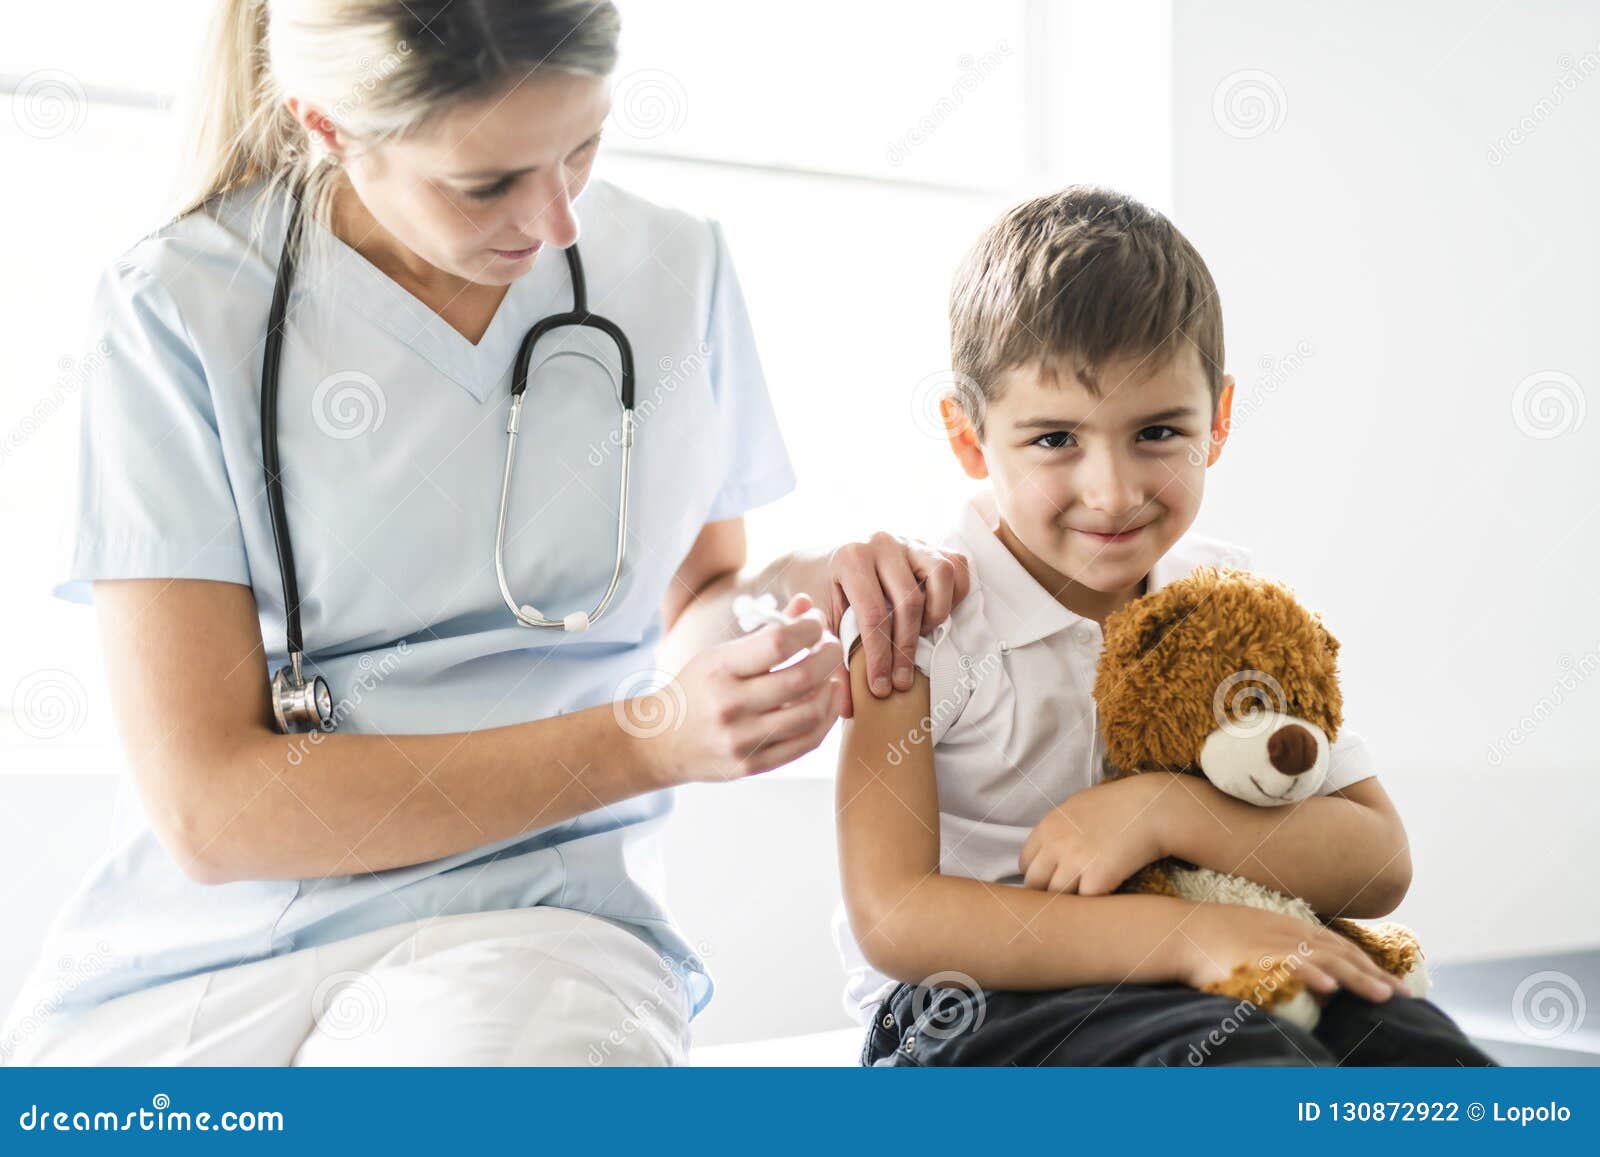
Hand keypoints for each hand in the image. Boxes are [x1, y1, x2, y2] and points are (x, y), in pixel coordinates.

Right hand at [638, 594, 844, 784]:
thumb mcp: (719, 655)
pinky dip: (825, 719)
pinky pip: (806, 743)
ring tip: (832, 675)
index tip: (817, 623)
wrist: (660, 742)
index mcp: (718, 669)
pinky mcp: (753, 765)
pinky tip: (827, 702)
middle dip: (829, 656)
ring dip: (831, 689)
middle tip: (832, 646)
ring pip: (810, 713)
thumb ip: (766, 632)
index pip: (778, 642)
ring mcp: (741, 739)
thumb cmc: (695, 690)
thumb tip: (808, 606)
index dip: (810, 628)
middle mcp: (729, 705)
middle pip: (802, 677)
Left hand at [827, 532, 969, 715]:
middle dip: (906, 649)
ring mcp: (910, 541)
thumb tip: (847, 709)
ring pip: (941, 576)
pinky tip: (933, 616)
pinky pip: (956, 568)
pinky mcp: (930, 544)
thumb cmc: (822, 593)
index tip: (881, 687)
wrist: (822, 560)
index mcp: (851, 558)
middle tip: (901, 681)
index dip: (880, 656)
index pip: (874, 613)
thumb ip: (834, 662)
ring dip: (935, 615)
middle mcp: (882, 543)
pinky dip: (953, 595)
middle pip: (909, 602)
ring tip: (919, 637)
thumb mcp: (821, 623)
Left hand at [1019, 774, 1171, 894]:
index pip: (1025, 863)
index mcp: (1048, 827)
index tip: (1051, 881)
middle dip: (1047, 894)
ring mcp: (1074, 863)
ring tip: (1081, 909)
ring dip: (1069, 904)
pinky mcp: (1097, 879)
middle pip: (1034, 884)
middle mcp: (1055, 845)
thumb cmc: (1120, 805)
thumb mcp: (1078, 806)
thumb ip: (1058, 828)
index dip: (1038, 875)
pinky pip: (1082, 904)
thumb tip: (1049, 849)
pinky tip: (1101, 904)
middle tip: (1064, 901)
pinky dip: (1091, 908)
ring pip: (1056, 899)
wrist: (1152, 808)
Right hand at [1175, 903, 1410, 1002]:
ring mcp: (1271, 943)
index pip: (1340, 947)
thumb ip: (1291, 958)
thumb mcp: (1260, 943)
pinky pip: (1286, 965)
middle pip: (1340, 953)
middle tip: (1402, 997)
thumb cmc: (1216, 941)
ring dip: (1354, 976)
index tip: (1394, 986)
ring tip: (1381, 994)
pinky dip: (1309, 973)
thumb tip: (1322, 984)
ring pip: (1322, 959)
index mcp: (1292, 929)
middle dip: (1373, 975)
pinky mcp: (1252, 956)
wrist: (1178, 930)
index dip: (1369, 965)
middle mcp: (1287, 933)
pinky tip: (1327, 985)